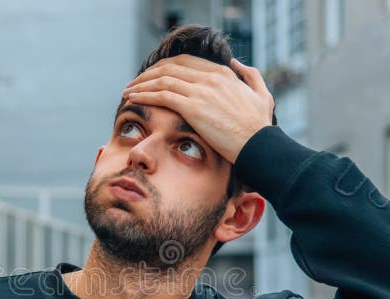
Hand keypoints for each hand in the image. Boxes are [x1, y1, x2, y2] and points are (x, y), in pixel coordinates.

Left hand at [122, 54, 274, 162]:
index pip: (185, 62)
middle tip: (135, 84)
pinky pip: (162, 95)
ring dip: (141, 84)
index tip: (151, 77)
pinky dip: (144, 95)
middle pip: (169, 68)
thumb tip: (236, 62)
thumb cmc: (260, 127)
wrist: (259, 146)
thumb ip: (250, 75)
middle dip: (148, 74)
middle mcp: (210, 77)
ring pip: (162, 80)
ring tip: (128, 91)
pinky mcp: (194, 107)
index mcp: (223, 73)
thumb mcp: (261, 95)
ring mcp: (201, 91)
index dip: (164, 67)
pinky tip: (133, 98)